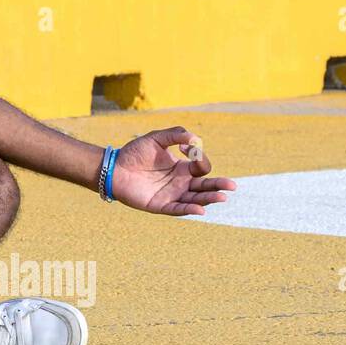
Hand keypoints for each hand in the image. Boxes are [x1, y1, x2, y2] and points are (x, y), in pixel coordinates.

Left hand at [109, 126, 235, 215]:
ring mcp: (172, 195)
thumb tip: (194, 139)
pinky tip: (200, 210)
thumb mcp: (156, 138)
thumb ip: (175, 134)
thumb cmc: (134, 153)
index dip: (199, 157)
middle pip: (205, 186)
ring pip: (196, 199)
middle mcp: (181, 183)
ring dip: (209, 199)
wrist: (113, 167)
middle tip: (232, 186)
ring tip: (222, 197)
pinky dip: (189, 210)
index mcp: (182, 168)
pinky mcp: (161, 205)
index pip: (202, 167)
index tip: (184, 147)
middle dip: (219, 186)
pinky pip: (178, 209)